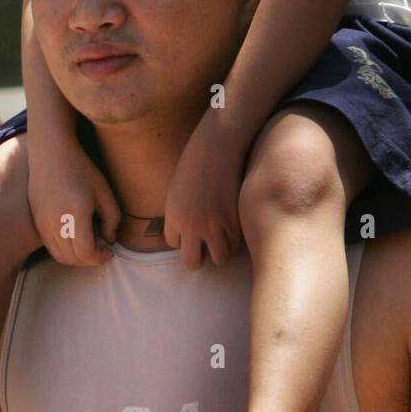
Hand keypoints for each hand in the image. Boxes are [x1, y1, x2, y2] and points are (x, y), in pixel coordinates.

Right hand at [28, 138, 119, 265]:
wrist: (50, 154)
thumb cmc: (81, 170)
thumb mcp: (105, 192)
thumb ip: (113, 219)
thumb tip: (109, 240)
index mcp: (75, 214)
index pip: (85, 252)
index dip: (100, 258)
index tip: (110, 250)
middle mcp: (55, 222)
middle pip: (72, 259)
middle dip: (90, 259)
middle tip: (102, 245)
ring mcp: (42, 224)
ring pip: (60, 256)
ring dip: (77, 257)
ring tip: (90, 241)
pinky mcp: (36, 222)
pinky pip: (51, 247)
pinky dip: (65, 250)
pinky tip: (76, 236)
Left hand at [164, 115, 248, 268]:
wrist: (217, 148)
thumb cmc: (195, 164)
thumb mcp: (176, 191)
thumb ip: (178, 215)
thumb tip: (182, 234)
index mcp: (173, 217)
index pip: (173, 244)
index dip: (182, 237)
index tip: (190, 226)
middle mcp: (192, 226)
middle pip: (192, 263)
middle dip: (199, 257)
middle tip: (205, 246)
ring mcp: (214, 225)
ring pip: (219, 258)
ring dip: (220, 250)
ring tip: (223, 237)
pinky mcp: (234, 220)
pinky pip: (236, 243)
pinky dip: (236, 239)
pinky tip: (234, 226)